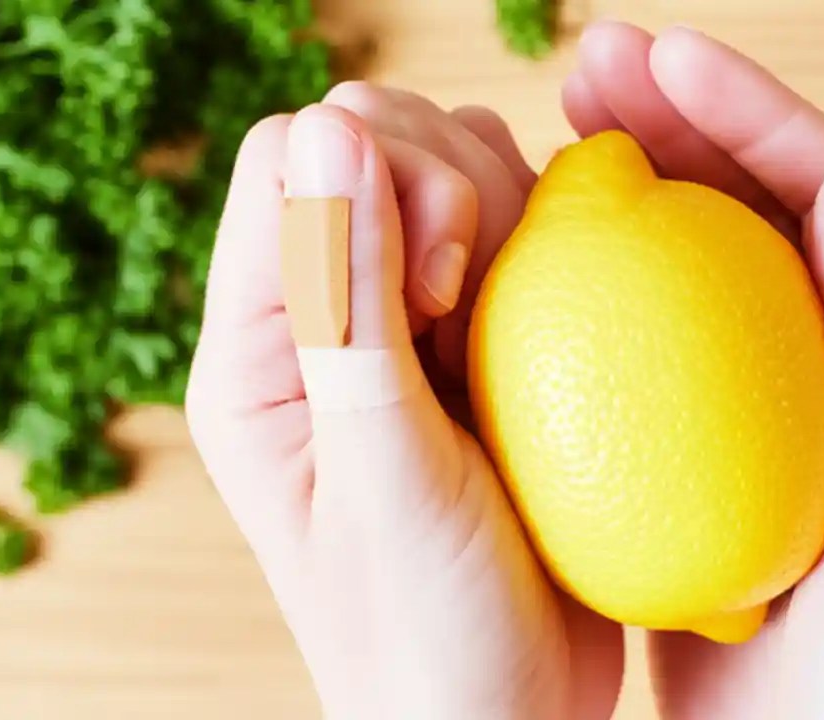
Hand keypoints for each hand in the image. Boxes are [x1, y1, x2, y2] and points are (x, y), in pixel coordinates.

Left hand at [186, 86, 622, 718]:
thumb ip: (350, 303)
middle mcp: (327, 324)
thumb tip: (332, 130)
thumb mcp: (384, 473)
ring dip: (511, 219)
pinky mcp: (487, 346)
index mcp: (261, 354)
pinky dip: (556, 249)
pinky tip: (562, 328)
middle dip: (449, 190)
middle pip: (377, 144)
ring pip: (460, 173)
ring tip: (521, 332)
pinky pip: (523, 235)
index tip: (439, 289)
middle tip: (469, 312)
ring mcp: (411, 331)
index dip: (375, 177)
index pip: (290, 160)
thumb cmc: (427, 637)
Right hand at [565, 22, 823, 718]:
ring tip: (556, 133)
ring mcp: (765, 416)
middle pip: (765, 213)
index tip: (660, 59)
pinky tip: (537, 268)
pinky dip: (596, 297)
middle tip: (591, 65)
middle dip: (686, 121)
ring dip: (636, 191)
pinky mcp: (698, 466)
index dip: (758, 113)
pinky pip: (646, 357)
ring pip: (699, 272)